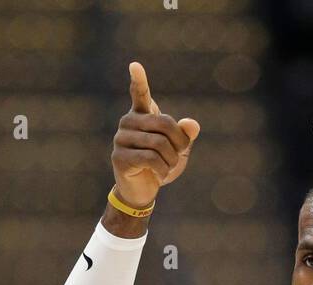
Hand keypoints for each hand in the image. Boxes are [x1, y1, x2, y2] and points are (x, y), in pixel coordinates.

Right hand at [111, 61, 200, 207]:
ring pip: (159, 144)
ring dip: (171, 160)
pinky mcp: (120, 157)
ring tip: (167, 167)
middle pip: (164, 123)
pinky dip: (163, 170)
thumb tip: (192, 124)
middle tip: (178, 156)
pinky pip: (151, 159)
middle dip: (179, 143)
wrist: (142, 191)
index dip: (139, 80)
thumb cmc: (160, 165)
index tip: (135, 65)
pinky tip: (160, 175)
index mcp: (141, 115)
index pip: (140, 93)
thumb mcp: (178, 150)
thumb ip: (185, 135)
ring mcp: (121, 139)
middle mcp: (128, 122)